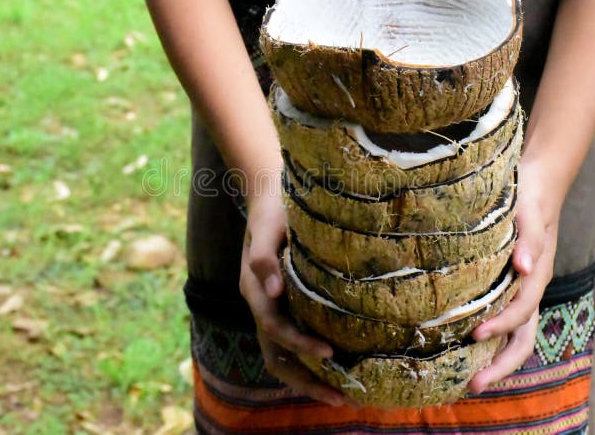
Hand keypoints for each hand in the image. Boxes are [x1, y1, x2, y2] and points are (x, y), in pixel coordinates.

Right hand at [238, 192, 346, 405]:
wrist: (267, 196)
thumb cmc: (273, 209)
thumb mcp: (268, 226)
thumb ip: (264, 259)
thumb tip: (274, 293)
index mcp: (253, 289)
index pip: (275, 328)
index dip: (300, 344)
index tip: (330, 353)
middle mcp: (260, 305)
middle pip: (276, 356)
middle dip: (305, 380)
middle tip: (341, 397)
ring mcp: (268, 308)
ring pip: (281, 355)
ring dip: (308, 378)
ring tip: (341, 394)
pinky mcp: (281, 306)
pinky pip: (290, 343)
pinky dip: (308, 360)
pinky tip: (335, 366)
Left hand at [468, 166, 559, 393]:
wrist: (535, 185)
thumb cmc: (529, 199)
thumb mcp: (528, 213)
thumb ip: (529, 240)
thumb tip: (526, 268)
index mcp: (537, 276)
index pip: (521, 311)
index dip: (500, 326)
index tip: (474, 334)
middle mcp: (530, 290)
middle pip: (522, 339)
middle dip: (501, 365)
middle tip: (473, 386)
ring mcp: (521, 291)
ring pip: (514, 336)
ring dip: (494, 360)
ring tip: (468, 380)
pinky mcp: (509, 287)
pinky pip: (502, 321)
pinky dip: (488, 339)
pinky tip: (463, 348)